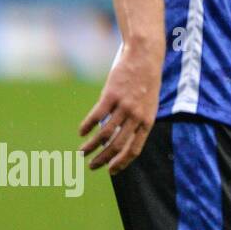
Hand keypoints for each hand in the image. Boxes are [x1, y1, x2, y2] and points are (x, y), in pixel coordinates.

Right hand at [78, 43, 161, 173]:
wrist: (145, 58)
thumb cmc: (146, 83)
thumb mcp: (149, 105)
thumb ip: (137, 122)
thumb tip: (119, 141)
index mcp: (148, 121)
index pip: (134, 149)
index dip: (122, 162)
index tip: (111, 171)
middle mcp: (137, 115)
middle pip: (118, 144)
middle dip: (103, 159)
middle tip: (92, 166)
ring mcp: (124, 105)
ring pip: (105, 133)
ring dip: (92, 146)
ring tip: (82, 152)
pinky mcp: (111, 95)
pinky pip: (97, 116)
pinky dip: (87, 126)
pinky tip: (81, 132)